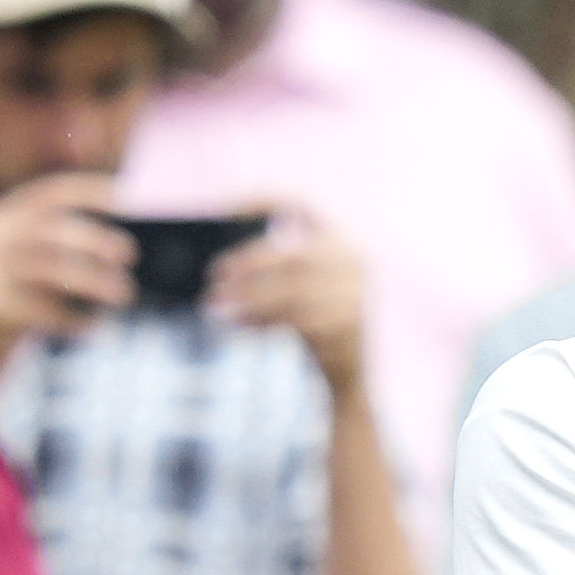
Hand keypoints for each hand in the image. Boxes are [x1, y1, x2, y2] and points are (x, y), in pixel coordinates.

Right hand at [0, 173, 136, 361]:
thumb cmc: (12, 303)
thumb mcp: (30, 264)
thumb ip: (58, 245)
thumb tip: (115, 240)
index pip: (47, 193)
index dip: (88, 192)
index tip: (125, 197)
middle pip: (50, 228)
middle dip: (95, 239)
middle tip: (131, 253)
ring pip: (49, 267)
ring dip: (93, 279)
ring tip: (125, 293)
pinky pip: (40, 308)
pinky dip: (71, 318)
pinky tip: (92, 328)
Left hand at [209, 211, 369, 384]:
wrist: (354, 374)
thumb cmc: (319, 327)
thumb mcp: (302, 290)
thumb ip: (276, 270)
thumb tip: (226, 270)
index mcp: (340, 240)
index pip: (302, 204)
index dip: (265, 199)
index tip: (226, 208)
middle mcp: (355, 261)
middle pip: (295, 255)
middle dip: (250, 264)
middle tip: (215, 277)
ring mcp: (358, 294)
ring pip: (295, 290)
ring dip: (251, 298)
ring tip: (219, 306)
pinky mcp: (352, 326)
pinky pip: (301, 320)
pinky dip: (264, 320)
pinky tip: (241, 323)